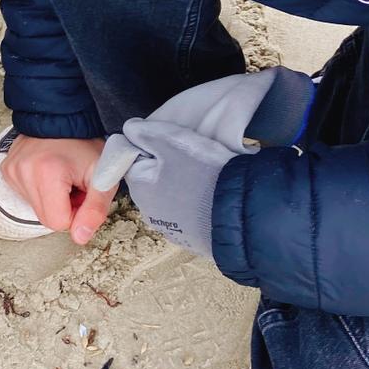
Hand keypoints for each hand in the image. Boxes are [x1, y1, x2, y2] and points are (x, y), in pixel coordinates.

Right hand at [4, 134, 113, 244]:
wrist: (62, 117)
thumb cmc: (84, 143)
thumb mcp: (102, 176)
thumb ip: (95, 210)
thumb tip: (80, 237)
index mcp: (47, 172)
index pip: (58, 222)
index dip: (75, 213)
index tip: (82, 193)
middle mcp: (22, 171)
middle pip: (45, 218)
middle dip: (63, 208)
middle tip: (74, 186)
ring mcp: (11, 170)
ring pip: (35, 209)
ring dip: (51, 200)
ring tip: (61, 178)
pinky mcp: (6, 170)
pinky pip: (25, 196)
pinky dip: (39, 191)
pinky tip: (47, 174)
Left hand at [91, 66, 315, 256]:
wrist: (239, 214)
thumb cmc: (203, 173)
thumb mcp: (172, 142)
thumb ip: (145, 133)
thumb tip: (129, 130)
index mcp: (138, 187)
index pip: (135, 161)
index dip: (154, 148)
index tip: (176, 144)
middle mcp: (148, 211)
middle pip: (153, 179)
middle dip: (170, 167)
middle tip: (195, 158)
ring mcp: (170, 229)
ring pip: (172, 197)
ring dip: (185, 186)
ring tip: (208, 177)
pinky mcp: (191, 239)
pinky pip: (189, 214)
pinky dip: (197, 205)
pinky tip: (213, 197)